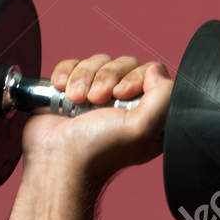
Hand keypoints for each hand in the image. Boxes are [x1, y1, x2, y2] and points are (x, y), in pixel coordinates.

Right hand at [20, 54, 172, 186]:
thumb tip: (155, 71)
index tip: (121, 96)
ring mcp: (101, 96)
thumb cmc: (99, 149)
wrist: (57, 157)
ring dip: (84, 78)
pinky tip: (63, 93)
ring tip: (76, 100)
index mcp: (150, 116)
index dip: (136, 78)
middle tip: (96, 101)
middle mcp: (128, 104)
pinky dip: (67, 74)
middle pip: (125, 63)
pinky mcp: (76, 88)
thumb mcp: (141, 129)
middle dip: (106, 78)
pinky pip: (75, 62)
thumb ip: (163, 98)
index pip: (154, 74)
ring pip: (99, 61)